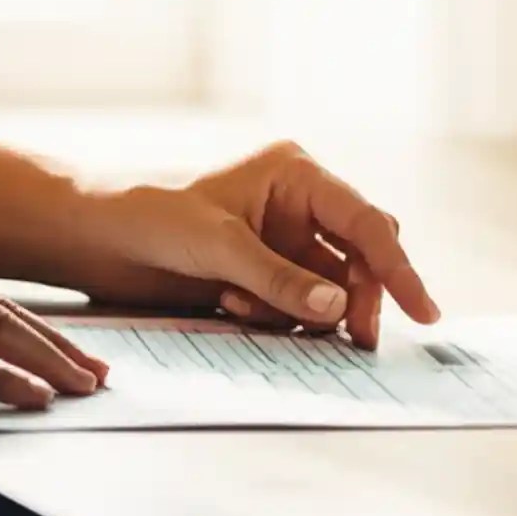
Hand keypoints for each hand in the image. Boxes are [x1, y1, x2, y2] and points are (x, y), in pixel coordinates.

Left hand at [83, 141, 439, 348]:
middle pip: (360, 260)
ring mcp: (283, 241)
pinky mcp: (263, 272)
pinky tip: (231, 305)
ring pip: (329, 289)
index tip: (424, 312)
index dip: (399, 269)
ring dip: (300, 311)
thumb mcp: (219, 246)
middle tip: (352, 341)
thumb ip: (283, 280)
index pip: (367, 224)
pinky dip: (276, 316)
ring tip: (245, 306)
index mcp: (297, 174)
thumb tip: (341, 310)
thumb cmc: (148, 215)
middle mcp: (299, 204)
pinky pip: (297, 306)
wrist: (91, 236)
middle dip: (354, 299)